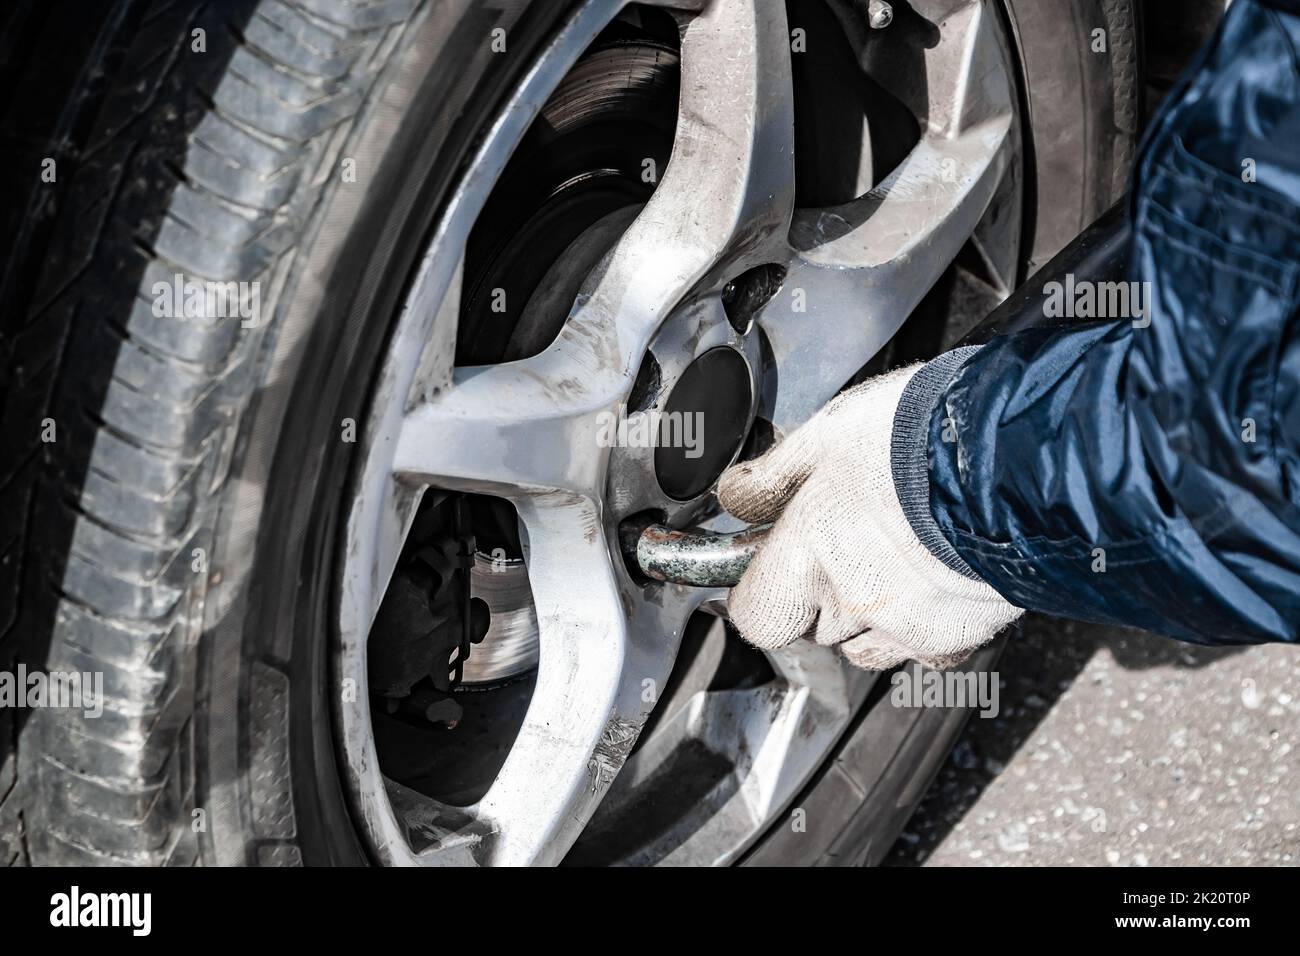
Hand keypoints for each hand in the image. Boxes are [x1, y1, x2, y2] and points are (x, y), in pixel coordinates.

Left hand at [718, 365, 1021, 669]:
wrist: (1018, 455)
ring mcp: (906, 625)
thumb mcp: (830, 432)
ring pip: (867, 646)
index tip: (766, 573)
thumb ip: (776, 474)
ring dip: (870, 617)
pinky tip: (939, 580)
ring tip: (898, 558)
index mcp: (809, 551)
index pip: (756, 616)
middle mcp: (851, 598)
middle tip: (848, 543)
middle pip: (814, 628)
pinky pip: (926, 651)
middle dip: (820, 596)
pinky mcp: (957, 637)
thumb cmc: (922, 433)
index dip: (758, 596)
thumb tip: (737, 498)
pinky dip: (926, 628)